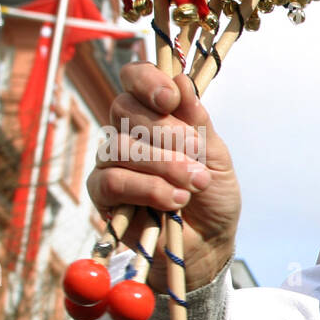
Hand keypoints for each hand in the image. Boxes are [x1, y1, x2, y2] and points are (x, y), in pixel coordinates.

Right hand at [88, 62, 240, 291]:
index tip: (171, 98)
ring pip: (121, 146)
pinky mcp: (102, 193)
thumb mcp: (217, 157)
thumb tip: (181, 80)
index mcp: (155, 115)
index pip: (134, 78)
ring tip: (194, 185)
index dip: (147, 80)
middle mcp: (128, 133)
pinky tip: (175, 200)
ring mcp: (111, 162)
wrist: (208, 242)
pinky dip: (148, 189)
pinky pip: (113, 181)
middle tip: (197, 154)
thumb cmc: (212, 196)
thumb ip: (199, 122)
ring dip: (165, 165)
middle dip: (167, 132)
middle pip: (125, 108)